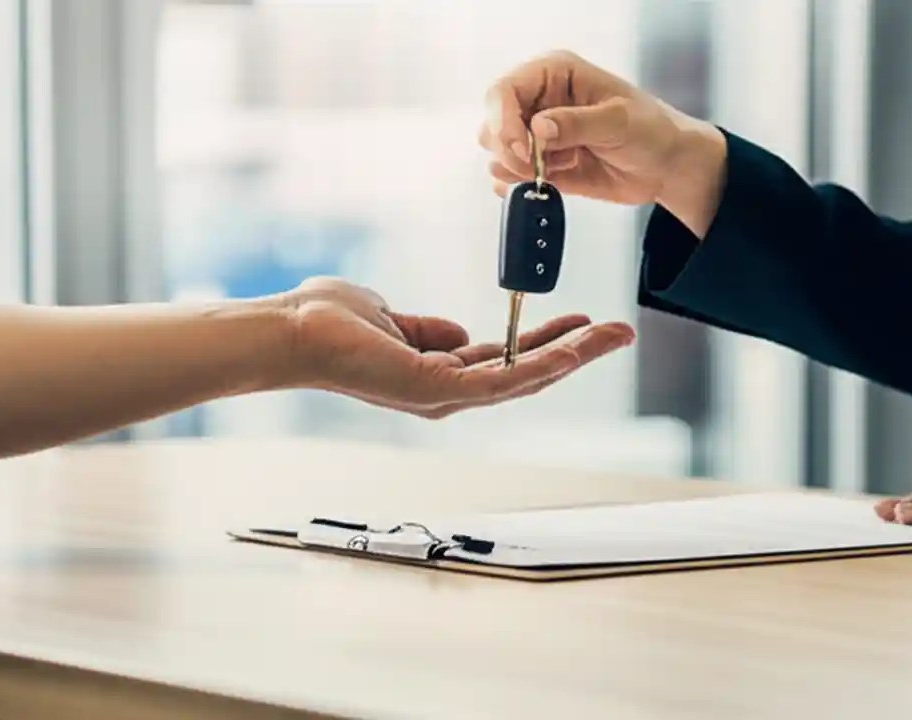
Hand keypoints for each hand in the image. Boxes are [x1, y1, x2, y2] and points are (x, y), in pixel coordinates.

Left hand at [278, 278, 634, 418]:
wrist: (291, 330)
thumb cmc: (329, 322)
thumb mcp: (395, 318)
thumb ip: (431, 330)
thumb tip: (463, 335)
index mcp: (440, 374)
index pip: (507, 361)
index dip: (548, 344)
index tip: (581, 322)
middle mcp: (448, 392)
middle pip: (527, 373)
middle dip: (577, 352)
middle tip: (620, 333)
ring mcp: (444, 396)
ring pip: (524, 378)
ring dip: (573, 357)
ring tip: (613, 337)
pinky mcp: (435, 391)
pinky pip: (500, 379)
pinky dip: (540, 365)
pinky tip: (571, 350)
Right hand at [479, 50, 727, 236]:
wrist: (667, 167)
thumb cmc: (652, 130)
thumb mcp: (619, 121)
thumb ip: (577, 123)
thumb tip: (539, 127)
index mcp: (556, 74)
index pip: (504, 90)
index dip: (503, 120)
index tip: (523, 148)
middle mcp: (541, 101)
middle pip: (493, 123)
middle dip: (510, 149)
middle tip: (538, 165)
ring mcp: (539, 134)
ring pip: (498, 152)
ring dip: (519, 168)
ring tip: (560, 169)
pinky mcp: (542, 164)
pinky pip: (511, 176)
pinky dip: (520, 185)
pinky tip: (546, 184)